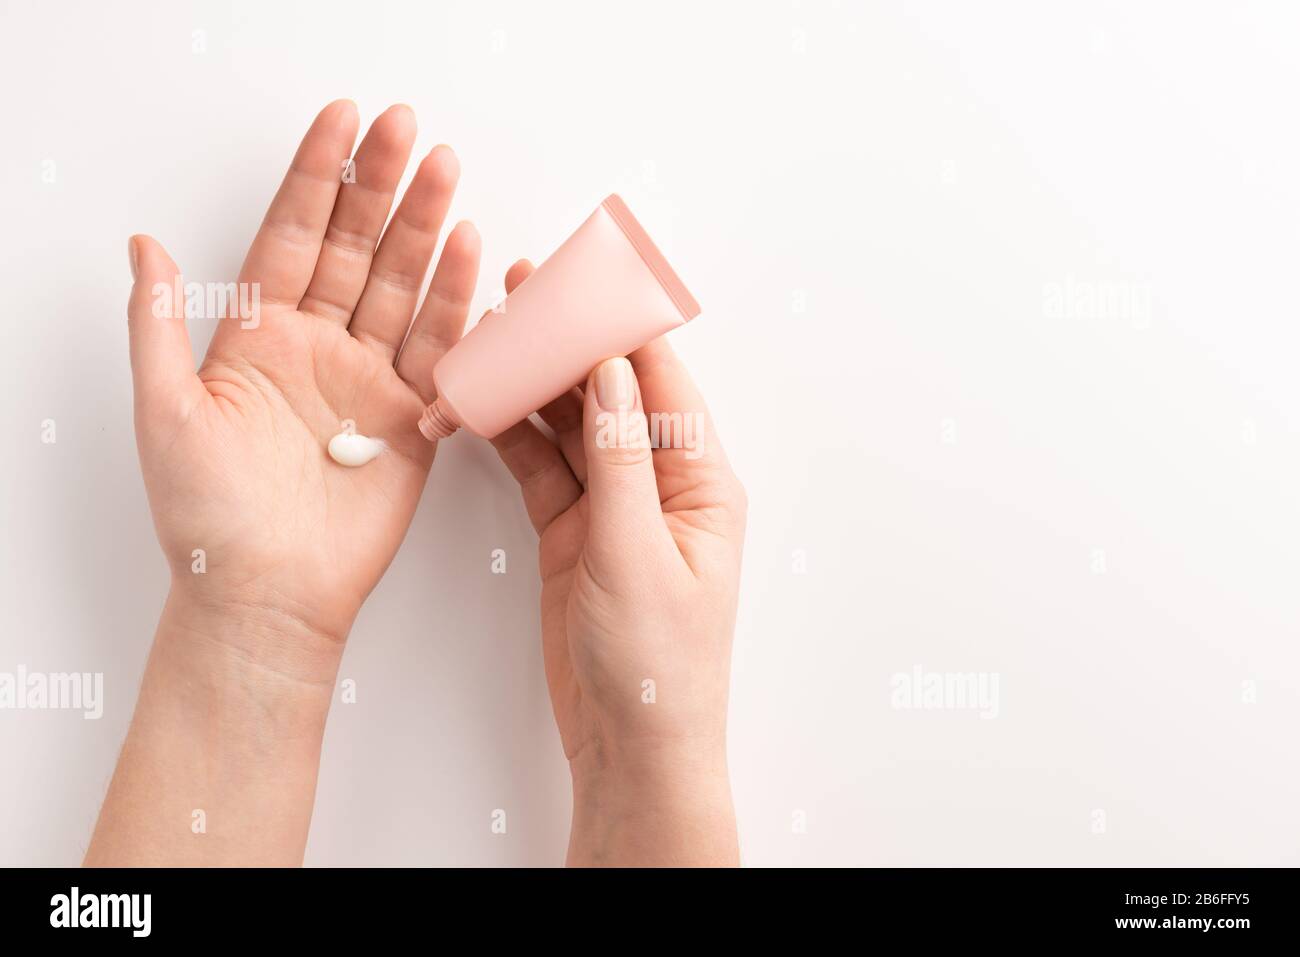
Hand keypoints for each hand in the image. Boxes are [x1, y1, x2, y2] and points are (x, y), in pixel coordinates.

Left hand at [87, 102, 477, 865]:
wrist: (268, 595)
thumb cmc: (206, 519)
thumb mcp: (162, 412)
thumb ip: (158, 326)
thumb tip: (142, 244)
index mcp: (256, 339)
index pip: (290, 236)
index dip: (316, 176)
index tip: (341, 120)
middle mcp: (317, 349)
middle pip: (353, 248)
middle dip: (379, 184)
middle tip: (404, 126)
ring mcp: (368, 379)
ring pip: (399, 285)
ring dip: (422, 227)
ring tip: (443, 170)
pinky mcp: (413, 418)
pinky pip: (438, 348)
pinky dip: (454, 299)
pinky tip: (466, 250)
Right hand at [489, 262, 746, 865]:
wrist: (630, 745)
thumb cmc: (660, 664)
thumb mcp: (639, 553)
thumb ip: (622, 459)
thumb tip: (613, 369)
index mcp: (700, 481)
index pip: (660, 380)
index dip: (617, 324)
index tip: (576, 277)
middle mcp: (658, 483)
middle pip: (608, 391)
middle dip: (563, 342)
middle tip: (513, 292)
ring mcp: (612, 507)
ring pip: (568, 425)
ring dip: (529, 385)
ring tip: (485, 338)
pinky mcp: (572, 532)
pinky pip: (540, 467)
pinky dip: (508, 437)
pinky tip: (479, 406)